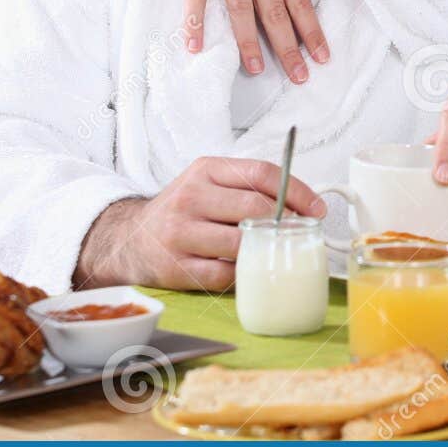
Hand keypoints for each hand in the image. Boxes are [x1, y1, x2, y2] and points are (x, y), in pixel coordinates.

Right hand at [72, 157, 327, 290]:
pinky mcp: (177, 268)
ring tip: (276, 251)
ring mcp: (181, 234)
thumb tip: (304, 203)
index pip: (261, 174)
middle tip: (301, 233)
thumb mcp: (208, 183)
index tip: (317, 208)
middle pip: (255, 208)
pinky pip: (226, 275)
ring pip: (243, 243)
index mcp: (205, 171)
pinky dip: (243, 273)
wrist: (130, 239)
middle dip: (287, 223)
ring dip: (267, 250)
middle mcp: (190, 198)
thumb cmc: (182, 211)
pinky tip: (247, 268)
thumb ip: (247, 187)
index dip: (297, 191)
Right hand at [174, 0, 326, 77]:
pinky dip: (194, 20)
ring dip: (248, 42)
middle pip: (275, 11)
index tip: (322, 58)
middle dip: (289, 46)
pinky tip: (195, 46)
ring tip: (257, 69)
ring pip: (240, 7)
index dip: (311, 30)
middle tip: (299, 78)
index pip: (300, 1)